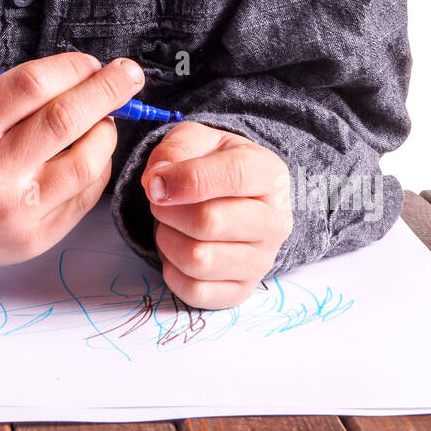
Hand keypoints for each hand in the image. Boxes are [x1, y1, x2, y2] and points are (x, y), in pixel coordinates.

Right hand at [0, 51, 146, 266]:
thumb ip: (18, 98)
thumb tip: (87, 76)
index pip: (31, 85)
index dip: (70, 67)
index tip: (92, 62)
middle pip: (64, 120)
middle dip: (106, 90)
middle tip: (129, 74)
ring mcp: (18, 211)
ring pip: (86, 162)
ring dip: (106, 132)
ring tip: (106, 119)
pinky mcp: (37, 237)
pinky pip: (86, 196)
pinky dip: (98, 167)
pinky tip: (92, 154)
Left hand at [140, 121, 291, 308]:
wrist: (228, 196)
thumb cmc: (211, 164)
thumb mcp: (195, 139)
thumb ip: (175, 149)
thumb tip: (157, 182)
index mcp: (270, 174)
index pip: (234, 176)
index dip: (187, 179)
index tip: (155, 182)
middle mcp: (275, 221)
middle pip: (210, 222)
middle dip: (169, 210)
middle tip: (160, 201)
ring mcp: (263, 260)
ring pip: (199, 259)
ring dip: (167, 239)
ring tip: (168, 224)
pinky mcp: (242, 290)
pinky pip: (195, 291)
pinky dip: (171, 270)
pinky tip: (176, 251)